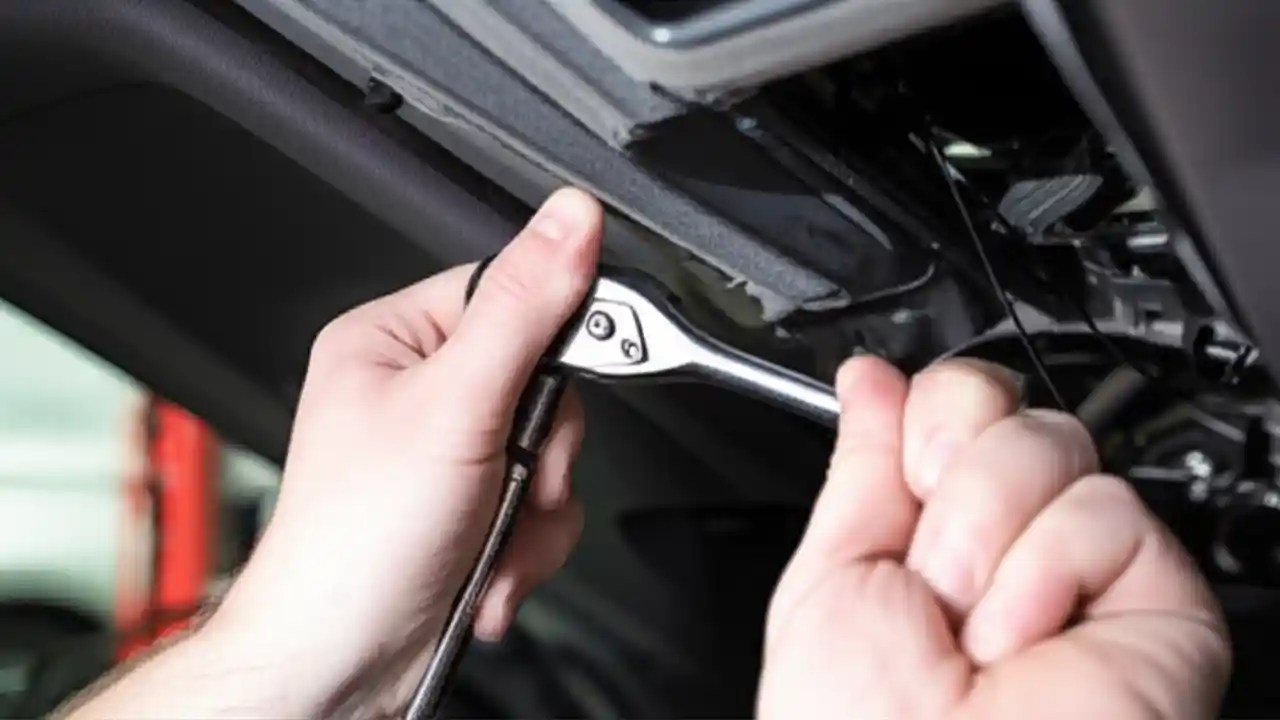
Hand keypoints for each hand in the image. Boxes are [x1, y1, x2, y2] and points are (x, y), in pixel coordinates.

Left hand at [63, 188, 603, 719]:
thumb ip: (523, 309)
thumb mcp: (454, 407)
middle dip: (543, 455)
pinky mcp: (473, 507)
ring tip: (489, 537)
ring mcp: (450, 453)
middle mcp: (421, 391)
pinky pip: (544, 505)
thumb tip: (569, 220)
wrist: (342, 661)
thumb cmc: (354, 541)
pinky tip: (487, 568)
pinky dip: (528, 548)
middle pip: (545, 383)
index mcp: (395, 340)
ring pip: (553, 453)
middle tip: (515, 477)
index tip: (570, 376)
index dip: (553, 337)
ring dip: (536, 512)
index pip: (508, 293)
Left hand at [759, 358, 1230, 718]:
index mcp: (932, 536)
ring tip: (976, 632)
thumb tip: (871, 380)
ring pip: (1052, 446)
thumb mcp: (833, 576)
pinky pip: (1106, 510)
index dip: (932, 415)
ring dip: (985, 541)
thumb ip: (863, 468)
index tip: (910, 471)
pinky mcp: (1158, 599)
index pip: (957, 402)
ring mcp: (1082, 569)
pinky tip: (1030, 642)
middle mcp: (1010, 544)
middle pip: (1006, 409)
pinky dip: (1048, 573)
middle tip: (934, 578)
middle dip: (949, 483)